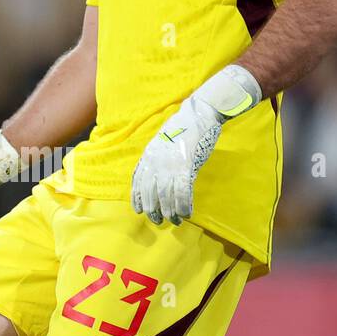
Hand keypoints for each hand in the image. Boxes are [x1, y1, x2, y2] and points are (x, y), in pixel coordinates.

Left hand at [130, 65, 261, 225]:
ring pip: (166, 197)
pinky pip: (182, 193)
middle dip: (154, 211)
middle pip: (150, 194)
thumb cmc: (183, 128)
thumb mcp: (162, 143)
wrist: (199, 114)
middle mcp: (155, 162)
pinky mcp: (186, 166)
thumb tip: (155, 177)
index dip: (138, 198)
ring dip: (171, 212)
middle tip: (160, 221)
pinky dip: (184, 206)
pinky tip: (187, 213)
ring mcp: (170, 164)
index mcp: (148, 155)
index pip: (138, 182)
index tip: (139, 210)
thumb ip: (156, 159)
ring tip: (175, 220)